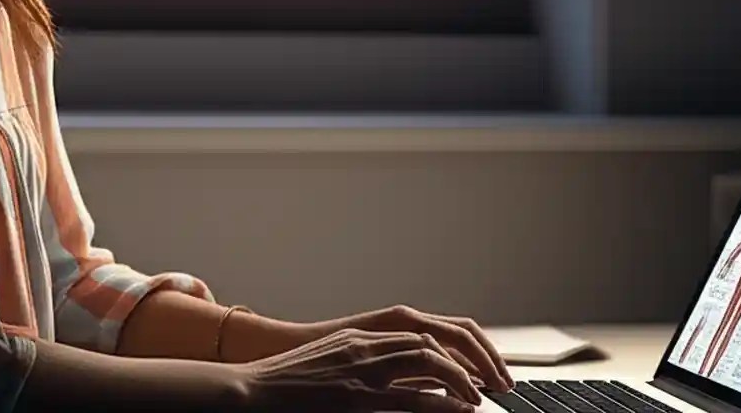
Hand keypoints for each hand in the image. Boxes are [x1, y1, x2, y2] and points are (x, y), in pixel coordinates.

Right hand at [232, 327, 484, 412]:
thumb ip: (363, 366)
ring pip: (425, 362)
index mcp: (358, 338)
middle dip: (467, 361)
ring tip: (479, 398)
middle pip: (430, 342)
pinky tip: (458, 410)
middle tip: (490, 382)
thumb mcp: (330, 366)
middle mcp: (363, 347)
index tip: (476, 370)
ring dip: (460, 379)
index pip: (420, 335)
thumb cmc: (286, 385)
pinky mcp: (354, 396)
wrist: (250, 389)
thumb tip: (401, 384)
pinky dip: (439, 403)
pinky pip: (408, 398)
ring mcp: (359, 369)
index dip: (453, 351)